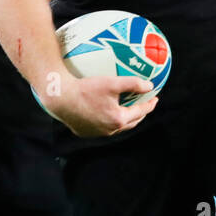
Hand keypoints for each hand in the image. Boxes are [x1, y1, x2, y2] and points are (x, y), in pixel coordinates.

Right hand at [40, 74, 157, 137]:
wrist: (60, 98)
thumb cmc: (86, 88)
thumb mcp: (112, 82)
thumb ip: (133, 84)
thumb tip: (149, 86)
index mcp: (118, 119)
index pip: (140, 113)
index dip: (149, 105)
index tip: (155, 98)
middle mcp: (108, 130)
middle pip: (130, 123)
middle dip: (139, 114)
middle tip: (144, 105)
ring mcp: (96, 133)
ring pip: (116, 127)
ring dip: (125, 119)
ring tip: (128, 110)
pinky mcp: (85, 132)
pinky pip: (102, 127)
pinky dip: (109, 120)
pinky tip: (107, 112)